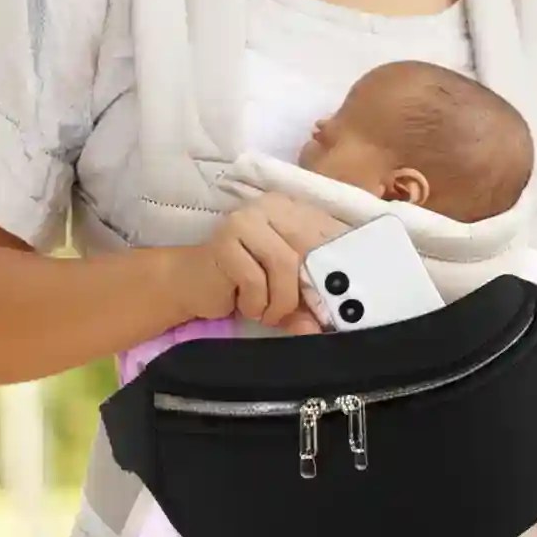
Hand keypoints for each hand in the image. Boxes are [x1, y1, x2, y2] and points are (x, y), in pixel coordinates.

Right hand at [200, 193, 346, 328]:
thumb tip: (319, 329)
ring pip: (285, 262)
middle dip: (310, 290)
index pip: (332, 233)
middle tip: (304, 316)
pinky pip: (255, 279)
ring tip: (270, 313)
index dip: (342, 268)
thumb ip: (309, 307)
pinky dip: (256, 304)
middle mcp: (272, 206)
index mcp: (296, 209)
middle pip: (311, 247)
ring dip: (281, 301)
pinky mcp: (224, 240)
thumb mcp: (288, 294)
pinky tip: (247, 306)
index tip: (344, 300)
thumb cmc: (246, 285)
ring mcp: (246, 219)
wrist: (192, 282)